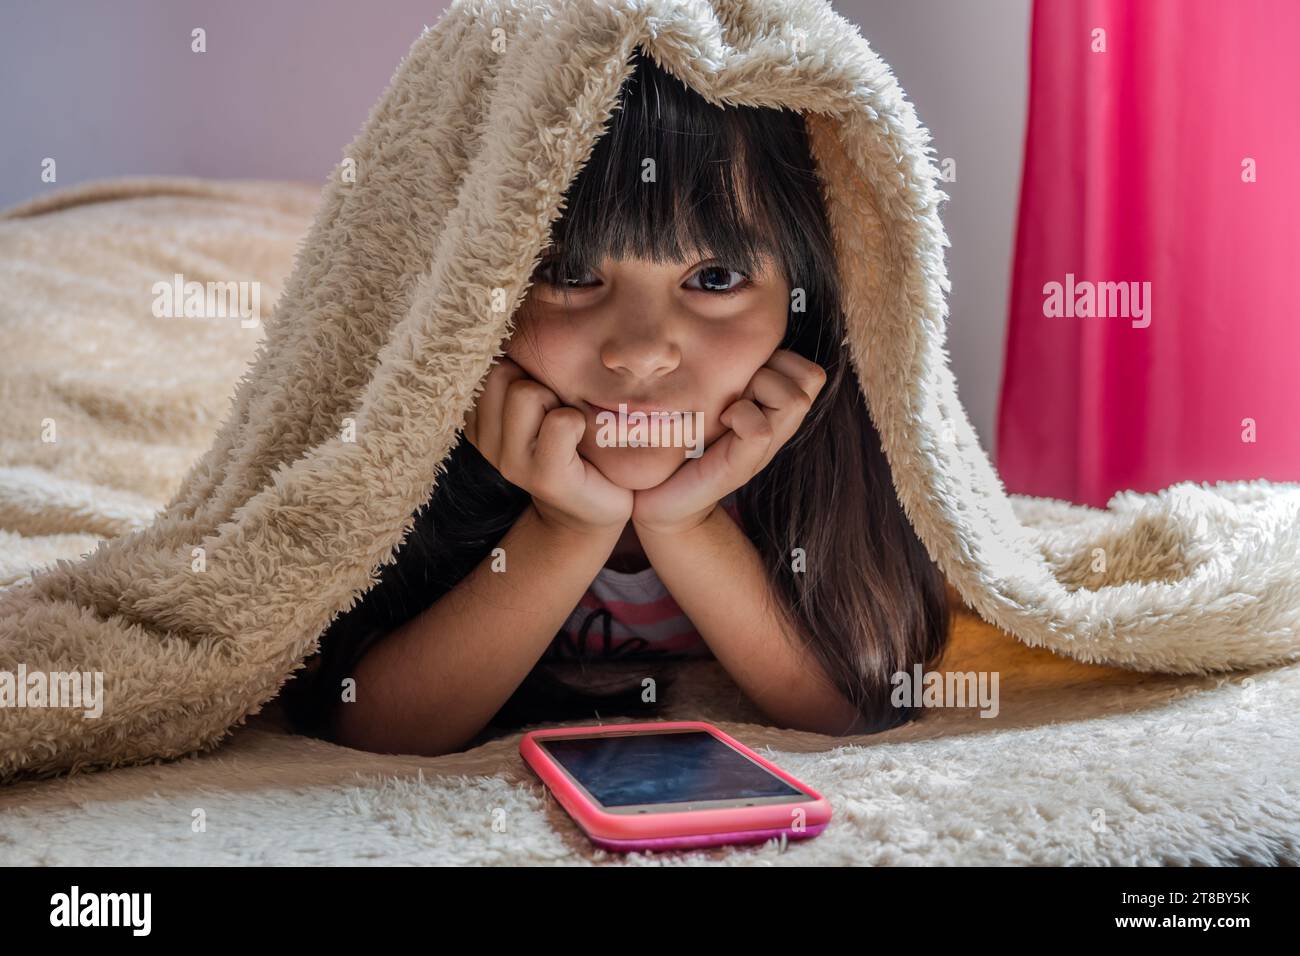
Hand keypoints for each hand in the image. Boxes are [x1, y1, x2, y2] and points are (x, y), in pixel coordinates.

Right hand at [463, 356, 632, 535]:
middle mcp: (486, 442)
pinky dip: (577, 423)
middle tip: (554, 411)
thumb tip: (506, 313)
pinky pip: (559, 422)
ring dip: (556, 402)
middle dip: (536, 382)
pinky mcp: (543, 476)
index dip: (512, 361)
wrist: (592, 509)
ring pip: (525, 393)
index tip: (532, 382)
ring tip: (566, 427)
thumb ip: (517, 372)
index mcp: (479, 421)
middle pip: (501, 374)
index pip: (481, 363)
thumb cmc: (570, 444)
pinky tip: (581, 441)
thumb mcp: (538, 404)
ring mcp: (511, 463)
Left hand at [631, 349, 827, 535]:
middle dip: (772, 371)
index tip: (742, 373)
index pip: (809, 370)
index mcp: (770, 408)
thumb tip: (731, 323)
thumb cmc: (680, 439)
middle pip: (810, 378)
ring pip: (795, 400)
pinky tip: (719, 424)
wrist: (657, 497)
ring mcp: (762, 450)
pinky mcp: (740, 468)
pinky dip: (740, 417)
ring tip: (727, 408)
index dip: (782, 359)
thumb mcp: (708, 394)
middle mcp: (776, 428)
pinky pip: (760, 428)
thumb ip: (727, 370)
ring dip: (759, 391)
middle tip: (736, 390)